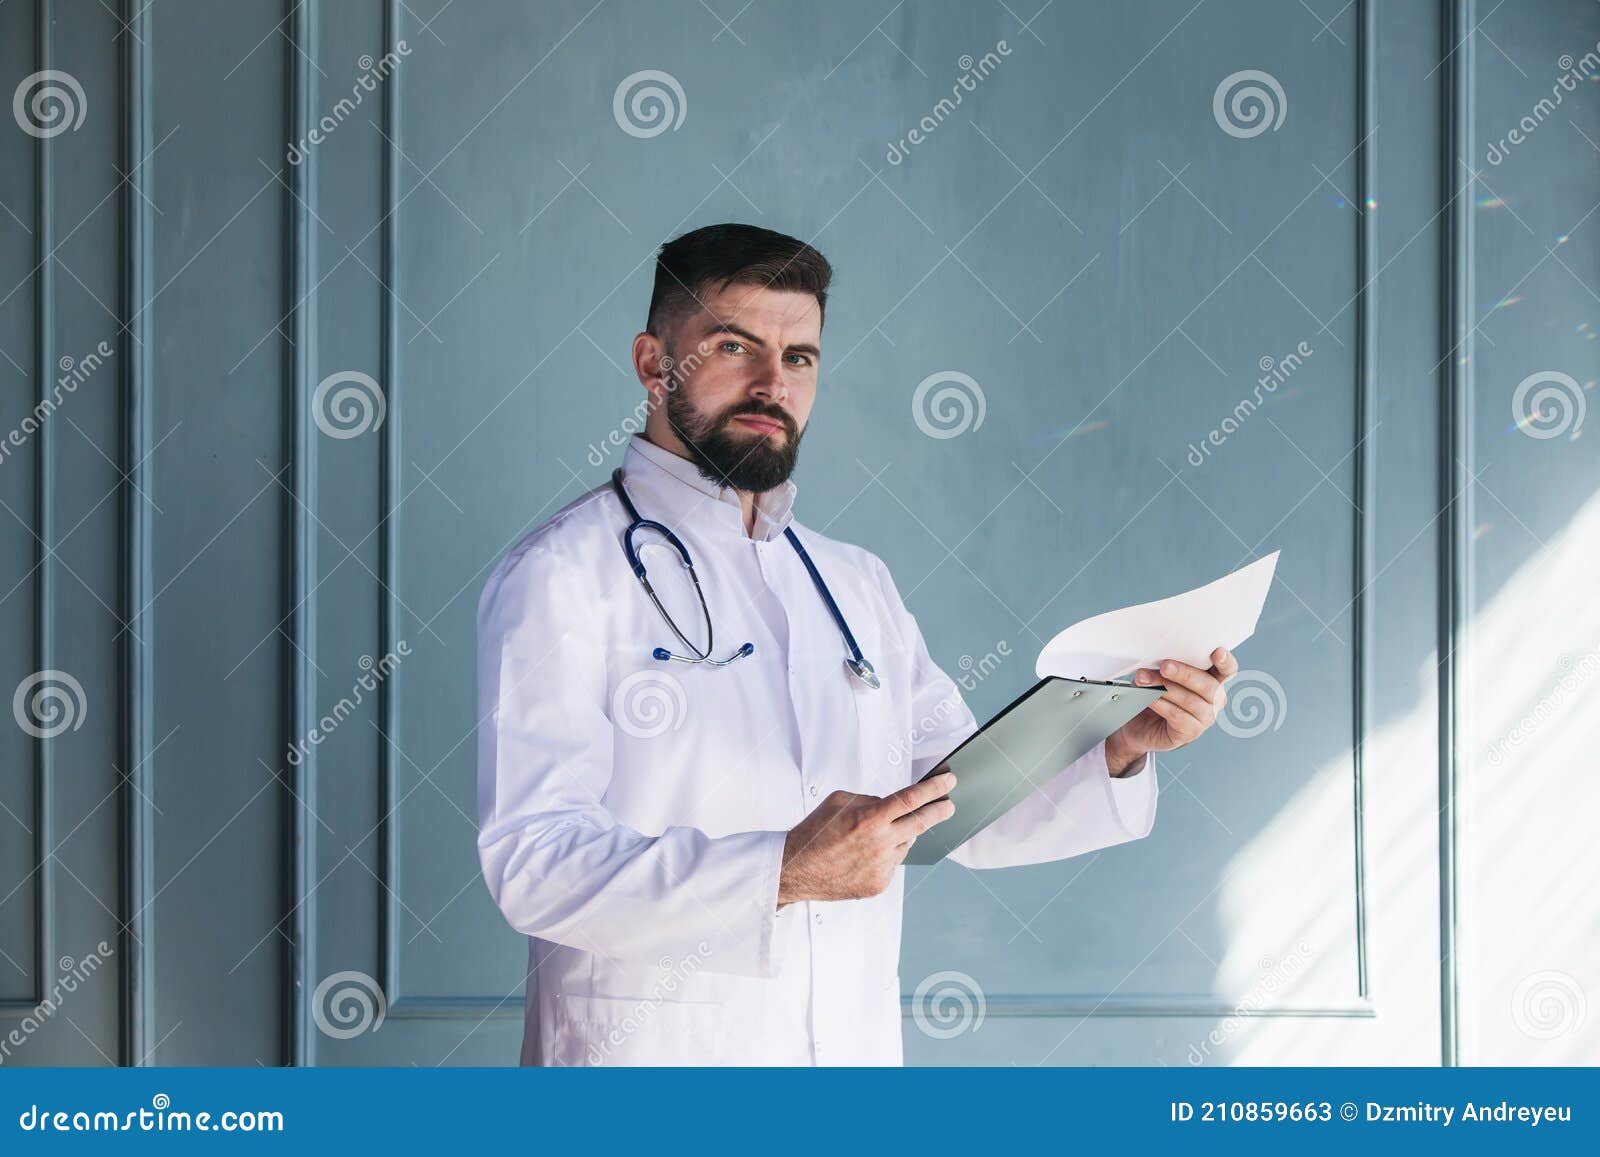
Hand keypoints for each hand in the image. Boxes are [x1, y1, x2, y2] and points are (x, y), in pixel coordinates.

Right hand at [777, 772, 956, 904]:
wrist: (796, 869)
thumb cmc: (814, 831)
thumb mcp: (839, 801)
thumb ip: (870, 800)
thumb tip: (893, 805)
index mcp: (869, 818)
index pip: (911, 799)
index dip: (934, 789)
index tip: (949, 781)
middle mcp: (880, 844)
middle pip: (922, 823)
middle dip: (940, 811)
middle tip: (949, 805)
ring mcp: (881, 867)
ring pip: (906, 843)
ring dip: (902, 834)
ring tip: (881, 832)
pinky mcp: (879, 884)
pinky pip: (893, 863)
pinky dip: (886, 854)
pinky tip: (867, 854)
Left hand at [1106, 646, 1239, 769]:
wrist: (1138, 724)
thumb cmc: (1154, 693)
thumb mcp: (1161, 674)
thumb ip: (1168, 664)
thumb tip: (1156, 656)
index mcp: (1213, 679)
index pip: (1227, 670)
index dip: (1225, 661)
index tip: (1217, 652)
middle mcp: (1215, 699)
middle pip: (1208, 685)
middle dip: (1185, 673)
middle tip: (1164, 666)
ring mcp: (1205, 718)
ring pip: (1190, 700)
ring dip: (1164, 688)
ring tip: (1143, 679)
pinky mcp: (1190, 732)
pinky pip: (1177, 716)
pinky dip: (1160, 704)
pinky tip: (1147, 698)